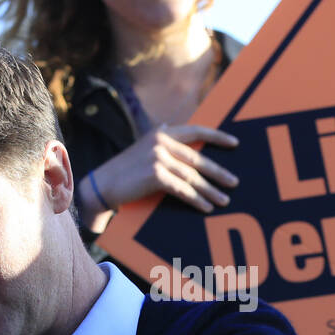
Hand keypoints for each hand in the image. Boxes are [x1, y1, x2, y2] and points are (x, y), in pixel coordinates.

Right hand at [80, 124, 238, 230]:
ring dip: (210, 191)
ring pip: (192, 177)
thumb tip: (169, 127)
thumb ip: (157, 139)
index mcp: (160, 134)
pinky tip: (206, 207)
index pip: (195, 131)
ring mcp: (158, 158)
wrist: (100, 186)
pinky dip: (196, 199)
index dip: (217, 137)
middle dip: (218, 173)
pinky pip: (182, 189)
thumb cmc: (121, 171)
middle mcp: (161, 143)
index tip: (234, 143)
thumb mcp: (140, 148)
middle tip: (233, 182)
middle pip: (197, 159)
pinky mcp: (155, 176)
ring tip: (223, 200)